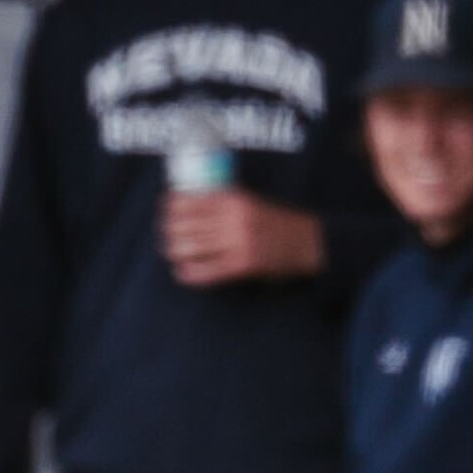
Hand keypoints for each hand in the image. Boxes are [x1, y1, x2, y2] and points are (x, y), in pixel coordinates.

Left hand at [160, 189, 324, 285]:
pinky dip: (190, 273)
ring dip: (176, 251)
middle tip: (165, 234)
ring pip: (192, 248)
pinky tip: (182, 272)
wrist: (308, 243)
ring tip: (172, 252)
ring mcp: (238, 244)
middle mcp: (234, 220)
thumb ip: (223, 202)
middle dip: (169, 231)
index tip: (164, 209)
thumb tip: (185, 204)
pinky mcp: (242, 266)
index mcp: (235, 199)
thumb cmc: (276, 221)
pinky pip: (206, 271)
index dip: (170, 206)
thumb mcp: (250, 201)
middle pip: (186, 225)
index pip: (190, 201)